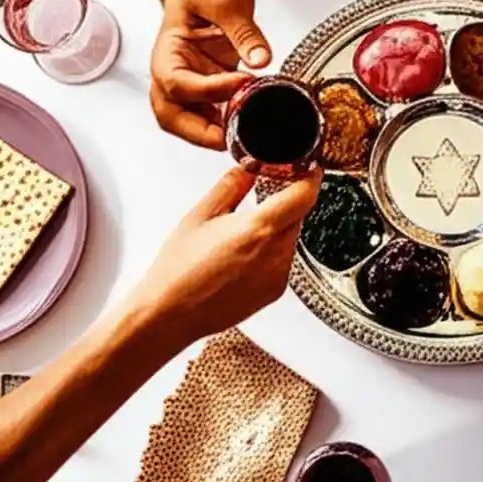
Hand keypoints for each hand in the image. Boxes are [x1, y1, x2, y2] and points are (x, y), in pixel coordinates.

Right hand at [130, 166, 321, 342]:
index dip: (309, 177)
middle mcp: (276, 252)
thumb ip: (232, 185)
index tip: (306, 168)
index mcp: (259, 228)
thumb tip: (250, 168)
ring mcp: (278, 274)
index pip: (305, 195)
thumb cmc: (180, 268)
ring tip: (238, 238)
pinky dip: (269, 254)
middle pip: (297, 216)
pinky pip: (282, 261)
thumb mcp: (201, 214)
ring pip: (289, 239)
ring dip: (275, 230)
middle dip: (284, 204)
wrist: (172, 313)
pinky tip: (240, 259)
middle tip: (258, 200)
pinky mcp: (276, 291)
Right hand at [150, 0, 271, 148]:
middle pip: (172, 116)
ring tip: (244, 136)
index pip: (182, 84)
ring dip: (212, 135)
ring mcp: (191, 82)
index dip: (212, 90)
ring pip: (188, 122)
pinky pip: (211, 115)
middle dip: (200, 133)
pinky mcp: (209, 86)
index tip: (244, 84)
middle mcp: (174, 72)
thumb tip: (259, 59)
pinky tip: (249, 122)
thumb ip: (244, 32)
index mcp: (169, 52)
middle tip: (233, 139)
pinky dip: (226, 125)